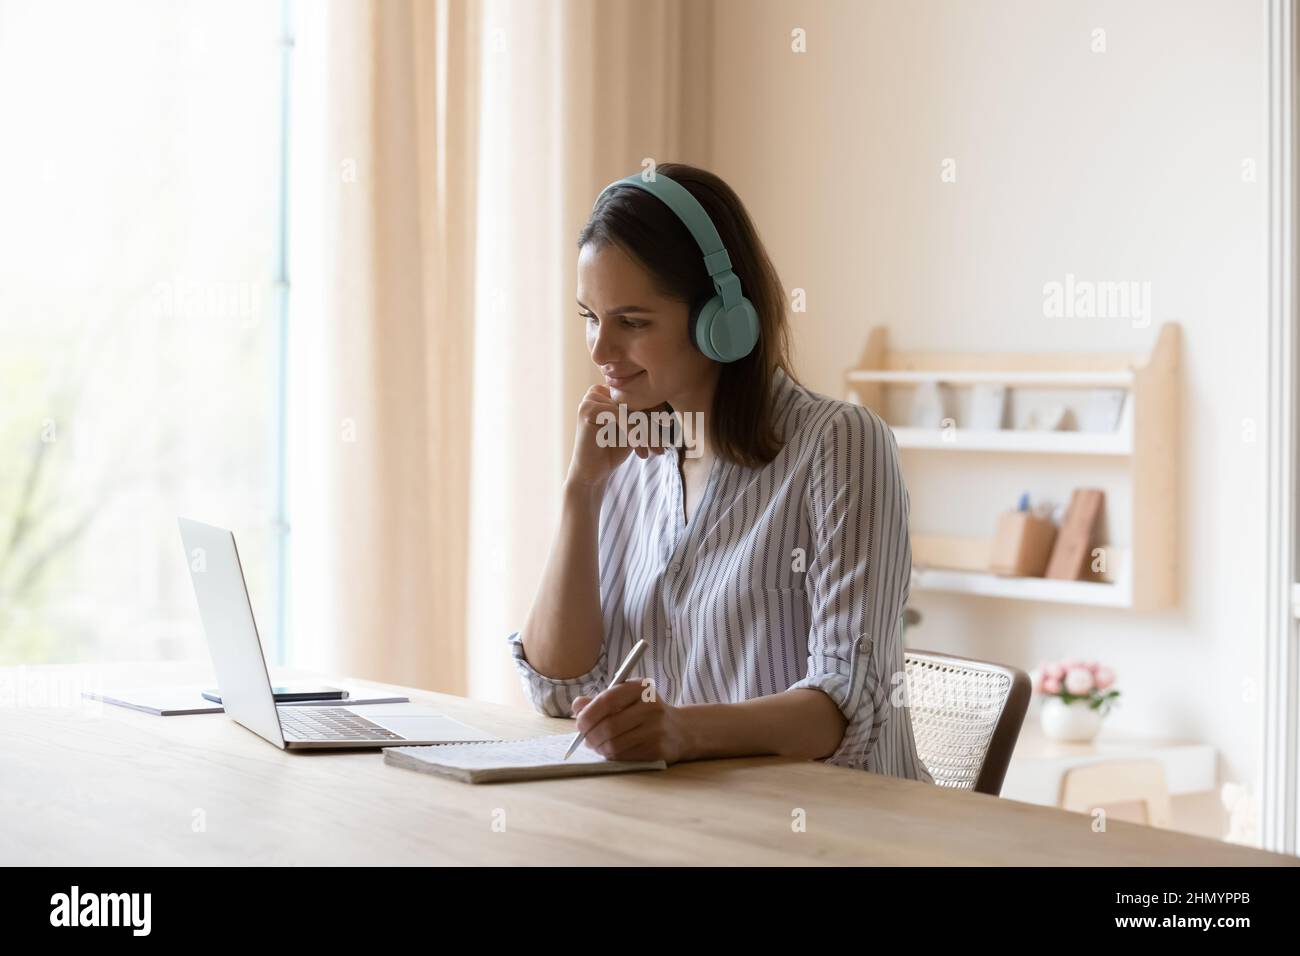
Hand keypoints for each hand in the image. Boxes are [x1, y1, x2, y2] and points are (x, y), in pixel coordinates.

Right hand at [566, 385, 668, 487]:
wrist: (593, 472)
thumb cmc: (615, 450)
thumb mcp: (636, 428)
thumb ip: (646, 412)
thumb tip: (672, 397)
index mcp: (610, 390)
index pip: (639, 394)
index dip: (656, 411)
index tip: (667, 428)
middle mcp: (599, 390)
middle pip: (635, 401)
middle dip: (651, 424)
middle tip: (662, 446)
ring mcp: (591, 397)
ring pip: (629, 409)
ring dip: (645, 431)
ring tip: (655, 450)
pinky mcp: (587, 409)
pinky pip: (618, 414)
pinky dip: (632, 432)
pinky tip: (639, 449)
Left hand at [571, 678, 689, 763]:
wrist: (680, 730)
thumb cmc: (644, 711)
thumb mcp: (626, 698)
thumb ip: (599, 700)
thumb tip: (577, 706)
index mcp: (641, 688)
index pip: (607, 700)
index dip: (588, 714)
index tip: (579, 723)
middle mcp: (651, 707)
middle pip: (609, 726)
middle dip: (590, 735)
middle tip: (584, 738)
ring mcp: (655, 730)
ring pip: (614, 744)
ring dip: (598, 747)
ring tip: (596, 744)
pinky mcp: (657, 750)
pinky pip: (623, 756)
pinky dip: (611, 755)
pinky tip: (610, 750)